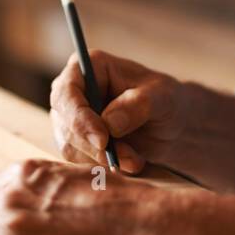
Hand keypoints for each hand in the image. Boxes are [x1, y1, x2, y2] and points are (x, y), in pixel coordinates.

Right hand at [49, 50, 190, 173]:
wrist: (169, 125)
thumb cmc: (165, 100)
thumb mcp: (161, 97)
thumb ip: (137, 106)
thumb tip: (109, 123)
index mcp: (89, 66)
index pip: (66, 92)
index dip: (79, 118)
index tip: (103, 141)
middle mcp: (73, 91)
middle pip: (64, 123)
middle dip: (95, 147)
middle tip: (128, 158)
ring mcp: (70, 117)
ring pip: (70, 146)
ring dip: (102, 160)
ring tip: (135, 160)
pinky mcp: (75, 141)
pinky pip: (79, 161)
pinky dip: (103, 167)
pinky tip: (129, 162)